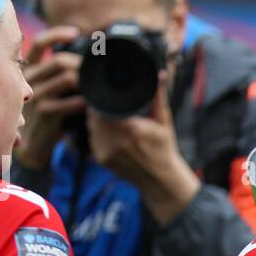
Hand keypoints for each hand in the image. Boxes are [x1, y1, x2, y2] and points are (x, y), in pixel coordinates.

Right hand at [17, 25, 85, 167]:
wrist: (33, 145)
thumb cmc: (46, 114)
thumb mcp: (49, 90)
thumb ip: (59, 75)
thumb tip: (85, 60)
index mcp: (28, 70)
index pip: (38, 43)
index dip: (56, 35)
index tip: (76, 34)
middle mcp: (27, 79)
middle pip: (59, 61)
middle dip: (82, 64)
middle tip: (97, 71)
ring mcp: (34, 96)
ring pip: (66, 79)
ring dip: (86, 82)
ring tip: (97, 88)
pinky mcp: (43, 113)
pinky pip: (68, 102)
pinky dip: (83, 102)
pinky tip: (90, 106)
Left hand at [86, 71, 200, 223]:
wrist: (159, 179)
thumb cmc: (164, 148)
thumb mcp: (164, 121)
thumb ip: (158, 98)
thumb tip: (159, 76)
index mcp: (131, 128)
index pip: (103, 106)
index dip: (101, 99)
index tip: (106, 95)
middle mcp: (116, 141)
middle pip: (95, 116)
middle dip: (99, 109)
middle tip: (106, 105)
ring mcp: (107, 152)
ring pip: (91, 127)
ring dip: (96, 121)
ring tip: (107, 117)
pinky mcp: (102, 160)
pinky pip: (93, 140)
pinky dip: (97, 134)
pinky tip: (108, 133)